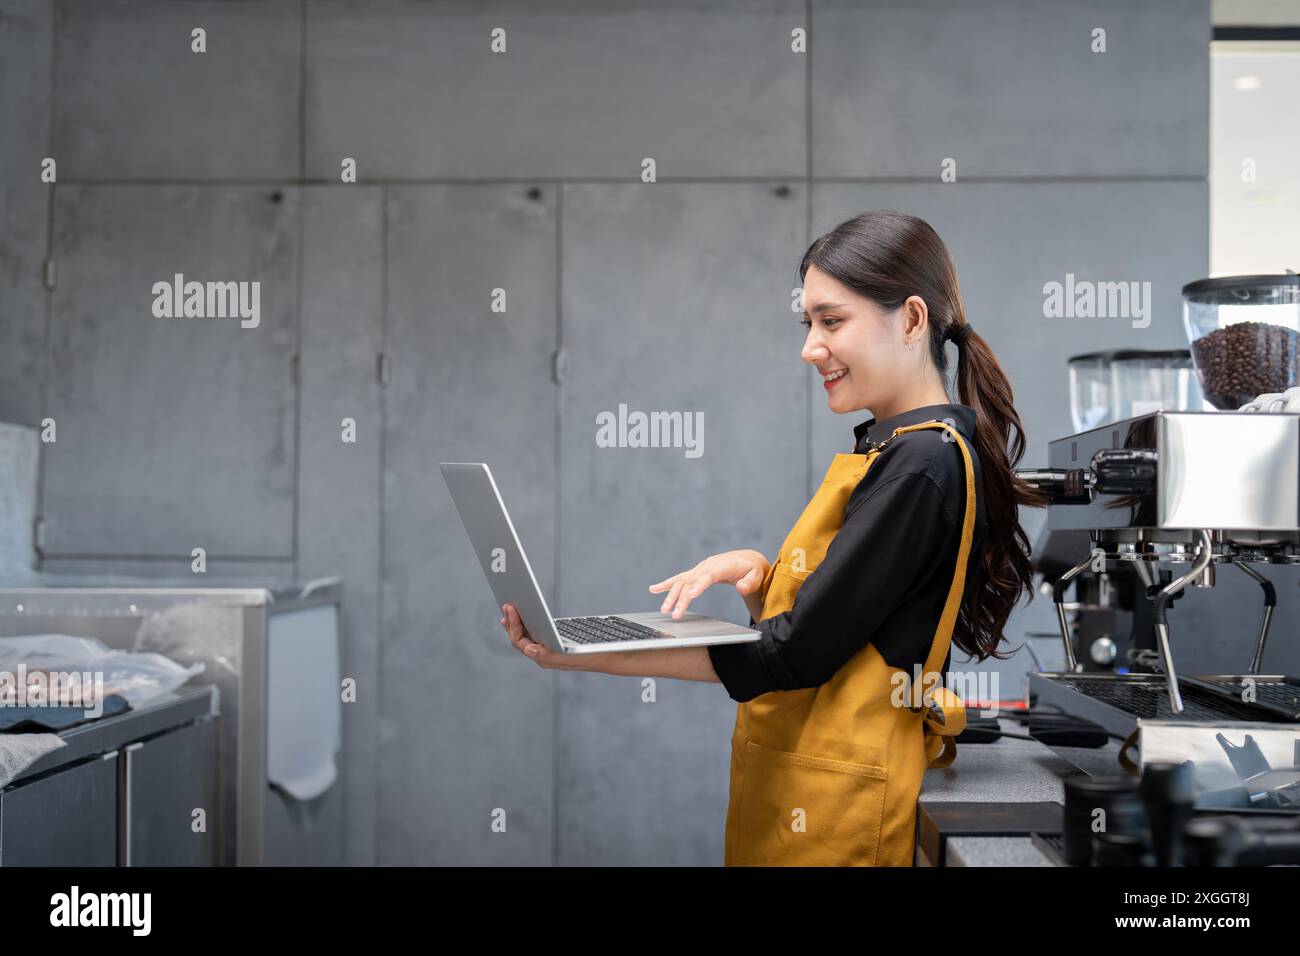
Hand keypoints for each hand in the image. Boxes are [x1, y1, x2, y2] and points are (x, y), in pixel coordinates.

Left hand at [500, 603, 587, 669]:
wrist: (609, 657)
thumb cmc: (592, 656)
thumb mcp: (571, 655)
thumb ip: (548, 655)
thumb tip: (528, 649)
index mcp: (544, 659)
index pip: (520, 642)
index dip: (513, 625)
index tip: (510, 608)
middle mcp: (543, 655)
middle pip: (520, 639)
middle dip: (511, 622)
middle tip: (506, 604)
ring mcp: (548, 650)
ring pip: (526, 637)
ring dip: (517, 623)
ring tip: (510, 610)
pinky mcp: (555, 644)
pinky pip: (536, 634)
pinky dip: (528, 624)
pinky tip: (528, 616)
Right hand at [648, 549, 769, 619]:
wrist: (745, 560)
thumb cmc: (751, 569)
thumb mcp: (756, 575)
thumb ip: (750, 582)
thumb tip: (741, 587)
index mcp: (722, 565)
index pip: (708, 575)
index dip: (699, 584)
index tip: (690, 595)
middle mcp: (707, 565)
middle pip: (691, 581)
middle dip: (681, 598)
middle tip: (675, 614)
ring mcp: (700, 568)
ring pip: (682, 581)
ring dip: (671, 594)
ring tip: (664, 609)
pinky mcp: (695, 573)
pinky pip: (679, 578)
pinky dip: (666, 584)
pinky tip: (653, 589)